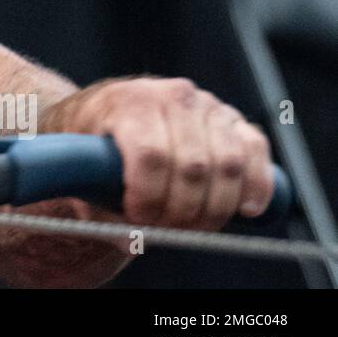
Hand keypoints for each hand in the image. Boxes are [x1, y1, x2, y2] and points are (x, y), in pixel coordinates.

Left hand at [40, 77, 274, 229]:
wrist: (108, 109)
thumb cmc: (93, 142)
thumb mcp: (82, 166)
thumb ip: (99, 206)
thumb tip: (130, 241)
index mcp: (130, 102)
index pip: (151, 154)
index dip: (149, 196)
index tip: (140, 219)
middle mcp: (173, 95)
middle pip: (191, 165)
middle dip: (182, 210)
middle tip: (169, 231)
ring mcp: (207, 104)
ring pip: (227, 161)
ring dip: (216, 206)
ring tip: (196, 227)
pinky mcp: (233, 118)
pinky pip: (255, 150)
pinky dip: (256, 184)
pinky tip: (246, 210)